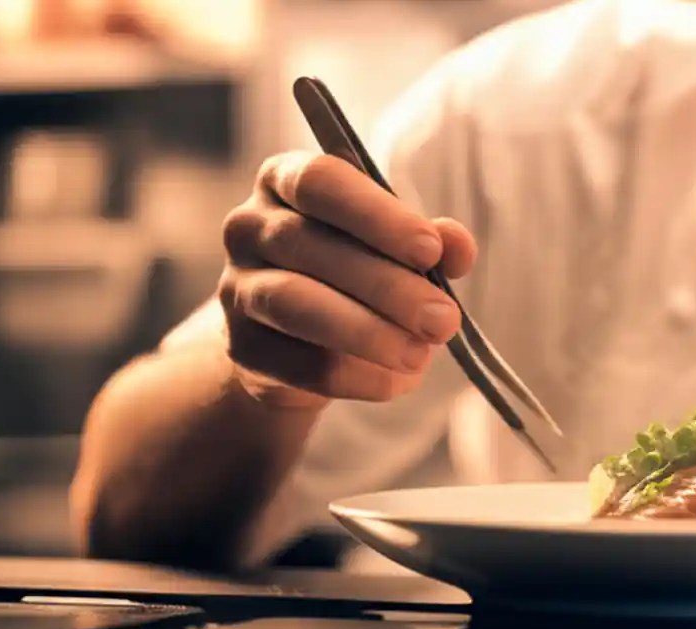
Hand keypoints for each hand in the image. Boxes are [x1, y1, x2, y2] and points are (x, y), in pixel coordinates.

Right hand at [217, 151, 476, 407]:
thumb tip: (458, 246)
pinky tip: (398, 379)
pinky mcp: (243, 349)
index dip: (376, 214)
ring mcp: (237, 288)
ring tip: (421, 353)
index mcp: (286, 181)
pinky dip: (358, 375)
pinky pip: (299, 364)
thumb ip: (432, 242)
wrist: (300, 342)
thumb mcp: (397, 249)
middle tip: (444, 318)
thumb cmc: (356, 274)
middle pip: (309, 244)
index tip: (429, 249)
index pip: (319, 181)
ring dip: (369, 332)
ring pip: (296, 304)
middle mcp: (249, 226)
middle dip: (388, 285)